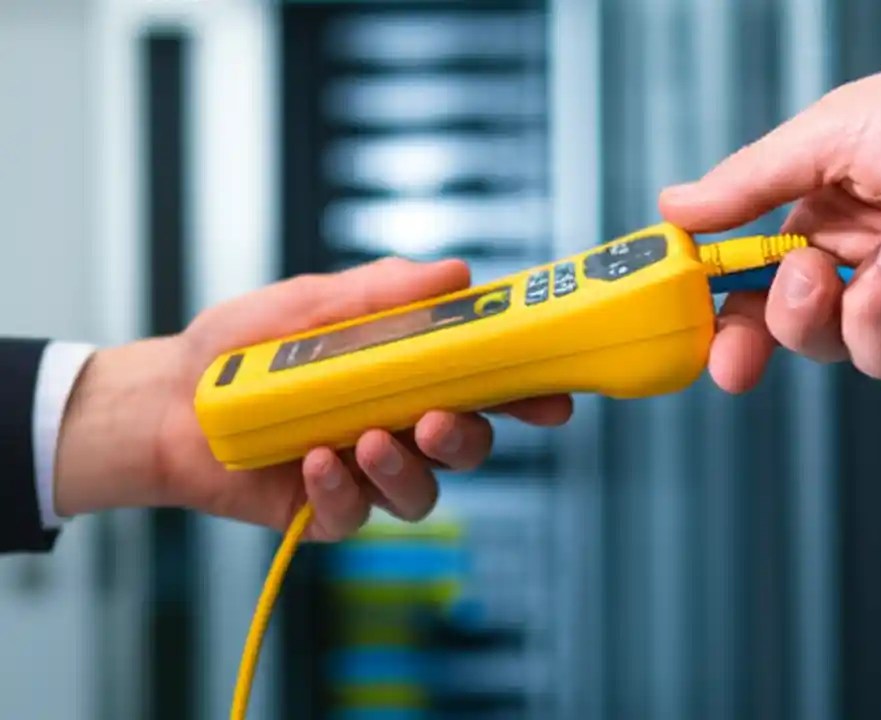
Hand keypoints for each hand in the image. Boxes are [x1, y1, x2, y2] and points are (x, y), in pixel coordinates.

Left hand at [53, 258, 572, 539]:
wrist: (168, 396)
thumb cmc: (242, 345)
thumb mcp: (311, 301)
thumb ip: (381, 292)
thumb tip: (454, 273)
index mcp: (410, 375)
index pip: (485, 386)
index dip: (526, 394)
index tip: (552, 397)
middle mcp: (400, 427)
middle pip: (468, 446)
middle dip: (468, 437)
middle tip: (440, 420)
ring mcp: (365, 473)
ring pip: (422, 491)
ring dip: (406, 469)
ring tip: (369, 441)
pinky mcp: (325, 510)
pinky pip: (355, 515)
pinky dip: (342, 489)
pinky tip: (317, 460)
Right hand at [660, 0, 880, 385]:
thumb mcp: (837, 132)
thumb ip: (753, 180)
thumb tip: (670, 207)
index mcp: (819, 210)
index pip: (743, 268)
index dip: (706, 296)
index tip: (676, 311)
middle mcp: (850, 262)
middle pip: (772, 323)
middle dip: (747, 336)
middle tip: (741, 335)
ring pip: (822, 345)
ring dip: (830, 308)